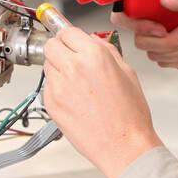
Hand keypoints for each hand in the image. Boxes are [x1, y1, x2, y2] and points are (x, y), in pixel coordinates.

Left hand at [41, 25, 163, 177]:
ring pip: (47, 65)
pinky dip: (56, 89)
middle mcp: (74, 67)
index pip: (67, 31)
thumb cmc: (130, 115)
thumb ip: (107, 52)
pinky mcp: (51, 104)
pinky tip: (74, 99)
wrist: (123, 146)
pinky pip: (47, 87)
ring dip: (57, 69)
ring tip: (76, 83)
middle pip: (50, 45)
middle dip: (60, 49)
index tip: (69, 39)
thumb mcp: (127, 73)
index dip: (70, 37)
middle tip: (70, 59)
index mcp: (95, 55)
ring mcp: (59, 86)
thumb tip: (93, 41)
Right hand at [114, 0, 177, 68]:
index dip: (135, 25)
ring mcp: (158, 34)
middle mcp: (151, 15)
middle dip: (168, 41)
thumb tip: (167, 0)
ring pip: (153, 53)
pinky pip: (164, 62)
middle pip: (139, 39)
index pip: (123, 12)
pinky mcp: (167, 49)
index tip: (160, 28)